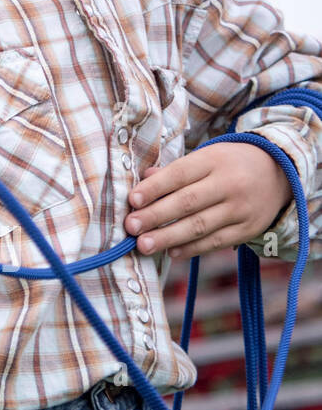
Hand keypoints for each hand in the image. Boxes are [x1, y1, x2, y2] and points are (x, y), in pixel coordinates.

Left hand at [124, 143, 292, 259]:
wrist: (279, 172)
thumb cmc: (228, 163)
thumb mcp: (205, 156)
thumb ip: (174, 170)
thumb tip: (143, 179)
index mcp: (213, 160)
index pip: (179, 174)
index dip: (154, 188)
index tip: (132, 200)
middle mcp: (229, 184)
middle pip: (187, 202)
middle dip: (156, 216)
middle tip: (130, 227)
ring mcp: (241, 209)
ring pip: (200, 226)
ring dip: (169, 238)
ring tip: (144, 245)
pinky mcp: (249, 229)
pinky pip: (216, 242)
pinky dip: (192, 249)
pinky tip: (171, 253)